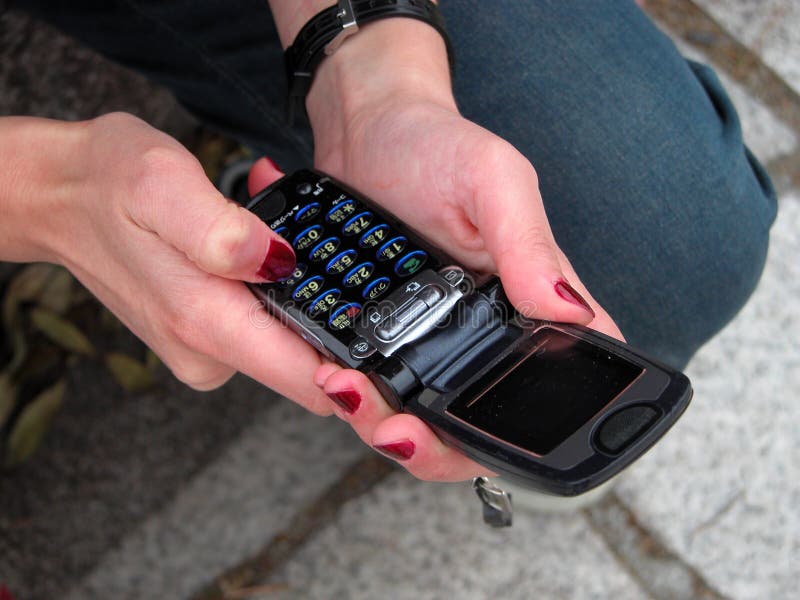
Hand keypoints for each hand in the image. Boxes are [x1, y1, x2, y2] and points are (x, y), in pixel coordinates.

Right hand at [15, 112, 333, 413]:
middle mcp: (208, 351)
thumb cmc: (108, 183)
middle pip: (309, 371)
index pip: (307, 381)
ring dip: (311, 305)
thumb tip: (279, 262)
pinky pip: (266, 326)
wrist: (60, 196)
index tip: (399, 351)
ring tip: (306, 251)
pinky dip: (280, 297)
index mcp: (205, 321)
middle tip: (362, 276)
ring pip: (290, 346)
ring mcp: (206, 348)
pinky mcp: (206, 335)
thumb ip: (222, 232)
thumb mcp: (164, 186)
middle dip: (344, 332)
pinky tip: (273, 256)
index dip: (361, 376)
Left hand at [291, 20, 624, 480]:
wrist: (365, 130)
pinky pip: (371, 387)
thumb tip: (570, 313)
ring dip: (382, 424)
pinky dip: (350, 395)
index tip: (472, 432)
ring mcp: (429, 342)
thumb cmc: (438, 146)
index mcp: (530, 307)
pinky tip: (327, 372)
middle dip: (433, 445)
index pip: (558, 387)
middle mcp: (483, 335)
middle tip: (395, 428)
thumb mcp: (495, 181)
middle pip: (476, 426)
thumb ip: (530, 244)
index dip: (528, 433)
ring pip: (419, 419)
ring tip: (347, 392)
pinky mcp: (382, 337)